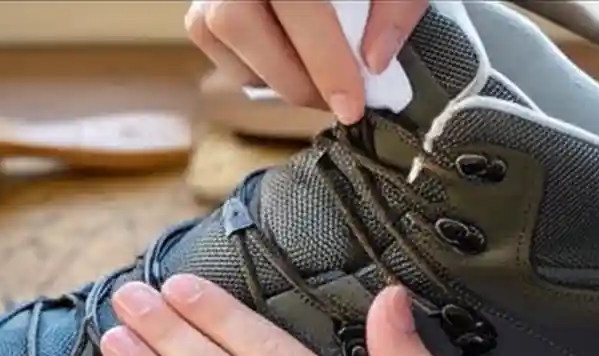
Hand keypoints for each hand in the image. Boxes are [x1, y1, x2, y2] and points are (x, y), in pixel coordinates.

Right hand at [184, 0, 428, 123]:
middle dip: (292, 77)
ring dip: (270, 74)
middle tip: (334, 102)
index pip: (298, 4)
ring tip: (315, 86)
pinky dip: (252, 65)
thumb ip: (396, 6)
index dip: (325, 60)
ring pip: (220, 34)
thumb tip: (375, 61)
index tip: (351, 104)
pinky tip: (288, 66)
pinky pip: (214, 42)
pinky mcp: (202, 3)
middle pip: (240, 22)